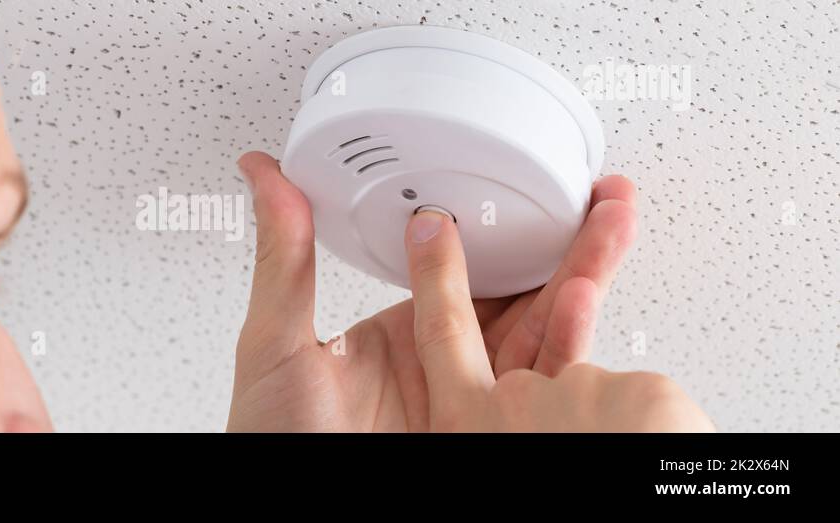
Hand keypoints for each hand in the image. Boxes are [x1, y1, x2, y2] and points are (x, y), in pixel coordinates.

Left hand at [226, 151, 709, 431]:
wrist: (292, 503)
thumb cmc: (276, 441)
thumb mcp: (277, 343)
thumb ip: (286, 260)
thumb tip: (264, 176)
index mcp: (406, 338)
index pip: (470, 274)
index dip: (508, 232)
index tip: (535, 188)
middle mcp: (449, 370)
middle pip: (524, 298)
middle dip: (567, 247)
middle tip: (597, 196)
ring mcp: (475, 406)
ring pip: (545, 335)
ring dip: (581, 280)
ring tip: (607, 228)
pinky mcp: (491, 434)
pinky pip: (542, 389)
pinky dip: (568, 345)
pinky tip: (579, 301)